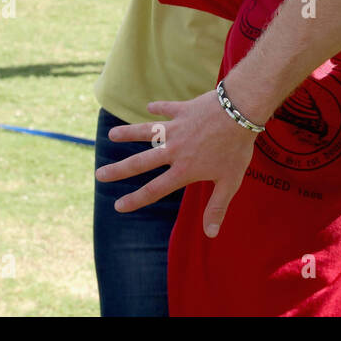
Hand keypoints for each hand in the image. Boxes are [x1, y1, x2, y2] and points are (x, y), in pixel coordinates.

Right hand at [95, 90, 256, 237]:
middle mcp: (174, 150)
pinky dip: (159, 107)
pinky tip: (149, 106)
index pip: (154, 190)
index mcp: (184, 170)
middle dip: (119, 170)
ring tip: (111, 134)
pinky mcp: (183, 109)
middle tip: (100, 174)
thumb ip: (217, 207)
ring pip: (146, 132)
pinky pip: (167, 108)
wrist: (239, 111)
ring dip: (128, 133)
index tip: (117, 206)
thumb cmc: (236, 148)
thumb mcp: (230, 182)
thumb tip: (210, 235)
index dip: (135, 200)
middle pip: (140, 162)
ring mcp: (176, 128)